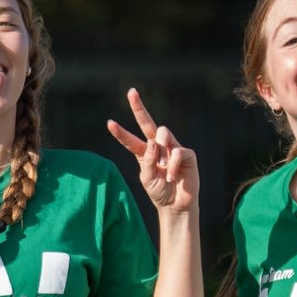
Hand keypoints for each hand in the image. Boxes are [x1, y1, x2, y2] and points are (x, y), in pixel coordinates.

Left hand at [107, 88, 198, 212]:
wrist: (176, 204)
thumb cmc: (159, 192)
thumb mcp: (147, 178)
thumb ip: (147, 161)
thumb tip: (153, 142)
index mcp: (144, 153)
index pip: (130, 140)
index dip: (120, 132)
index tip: (109, 123)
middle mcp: (158, 147)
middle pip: (148, 123)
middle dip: (139, 108)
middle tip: (131, 92)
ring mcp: (172, 148)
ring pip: (163, 134)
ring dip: (160, 151)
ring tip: (162, 169)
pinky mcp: (187, 154)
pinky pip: (176, 151)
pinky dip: (171, 165)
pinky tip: (171, 176)